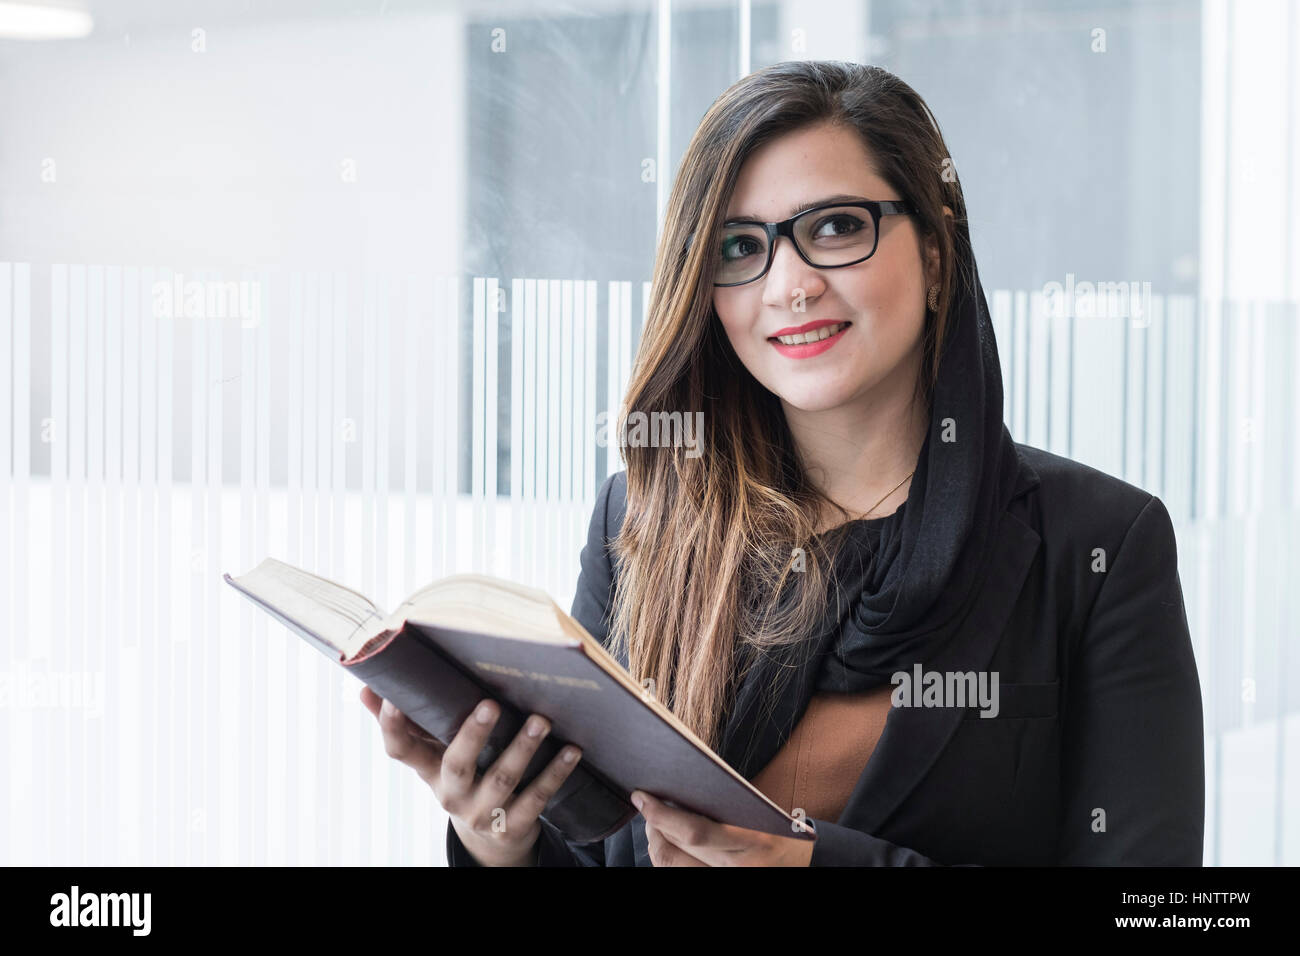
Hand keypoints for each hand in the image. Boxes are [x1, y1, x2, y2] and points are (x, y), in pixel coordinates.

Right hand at [360, 686, 582, 866]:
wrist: (490, 839)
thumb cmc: (461, 776)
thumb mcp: (433, 755)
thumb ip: (407, 721)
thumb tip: (367, 685)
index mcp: (428, 771)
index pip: (401, 750)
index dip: (393, 726)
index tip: (394, 698)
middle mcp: (451, 793)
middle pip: (456, 765)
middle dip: (473, 735)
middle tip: (490, 704)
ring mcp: (482, 812)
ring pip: (501, 781)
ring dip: (523, 749)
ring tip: (542, 721)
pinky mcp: (513, 825)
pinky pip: (536, 800)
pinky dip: (555, 774)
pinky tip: (571, 750)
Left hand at [631, 790, 815, 865]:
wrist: (803, 866)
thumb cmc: (780, 832)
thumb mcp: (759, 812)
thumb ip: (722, 805)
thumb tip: (675, 791)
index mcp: (752, 843)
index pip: (694, 832)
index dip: (661, 815)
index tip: (642, 796)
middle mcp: (735, 869)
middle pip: (673, 854)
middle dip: (652, 826)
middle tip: (646, 805)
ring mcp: (724, 881)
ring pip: (669, 867)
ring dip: (656, 842)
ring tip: (656, 823)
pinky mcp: (714, 887)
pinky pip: (678, 874)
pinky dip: (668, 856)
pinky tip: (669, 841)